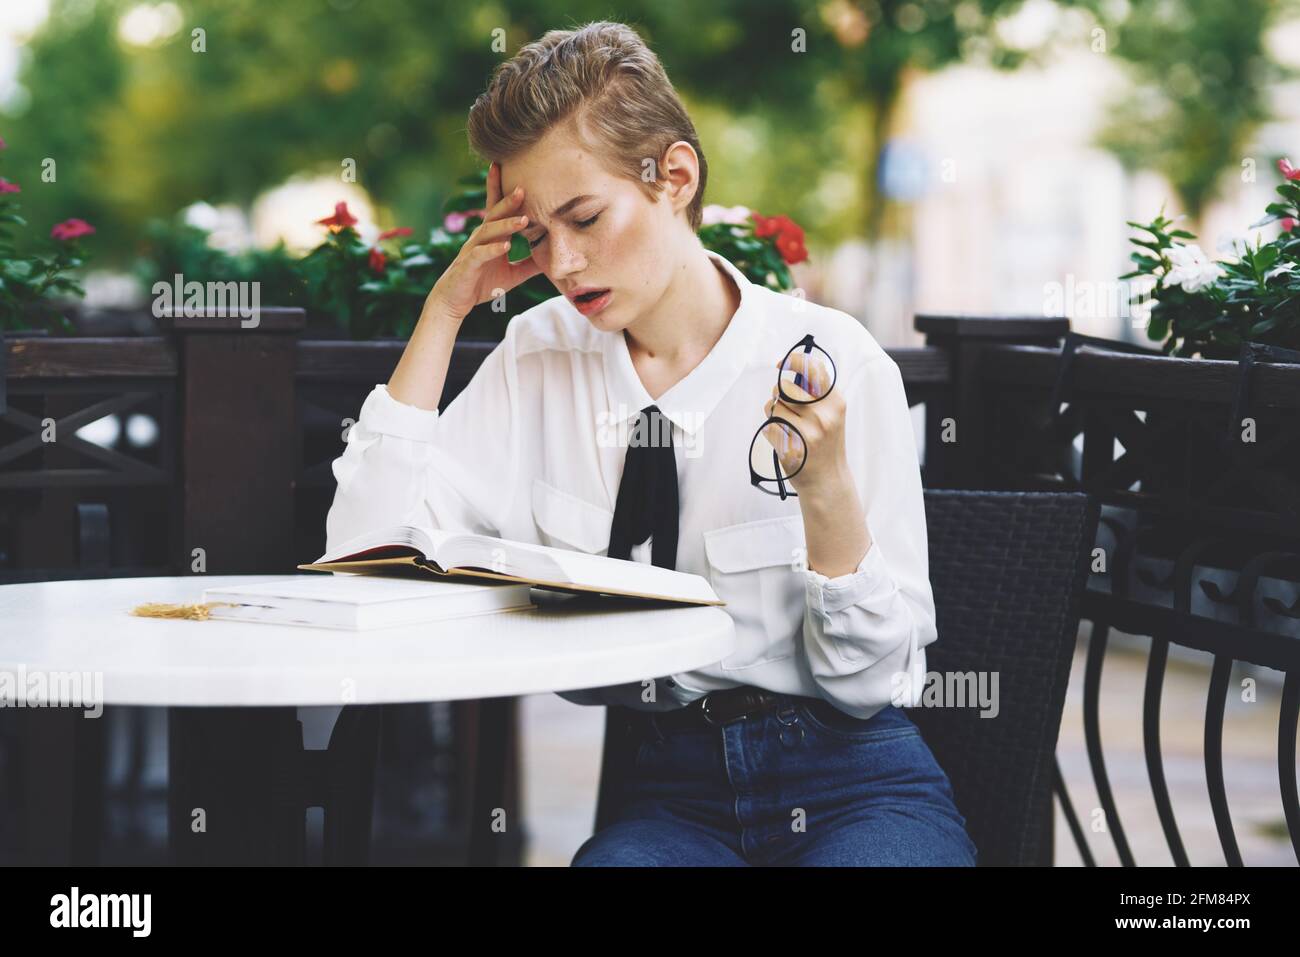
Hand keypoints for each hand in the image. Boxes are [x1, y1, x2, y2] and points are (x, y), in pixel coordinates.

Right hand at [424, 160, 542, 321]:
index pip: (497, 208)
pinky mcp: (468, 265)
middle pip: (495, 214)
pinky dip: (492, 250)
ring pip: (489, 232)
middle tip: (523, 187)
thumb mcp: (512, 274)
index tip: (508, 168)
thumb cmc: (482, 283)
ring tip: (522, 219)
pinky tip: (505, 247)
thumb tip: (554, 258)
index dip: (501, 189)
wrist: (455, 301)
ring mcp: (473, 249)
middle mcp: (481, 237)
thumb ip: (530, 264)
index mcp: (491, 236)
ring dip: (506, 224)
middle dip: (508, 201)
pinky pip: (480, 254)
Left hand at [761, 349, 848, 495]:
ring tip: (787, 424)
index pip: (813, 369)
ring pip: (773, 406)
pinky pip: (768, 425)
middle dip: (778, 393)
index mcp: (835, 402)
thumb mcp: (832, 414)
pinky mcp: (791, 447)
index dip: (794, 361)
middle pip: (784, 388)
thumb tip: (790, 368)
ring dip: (774, 412)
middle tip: (785, 404)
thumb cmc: (826, 443)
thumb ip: (816, 393)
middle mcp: (823, 415)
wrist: (828, 480)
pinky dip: (771, 430)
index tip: (782, 364)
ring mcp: (808, 432)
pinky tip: (784, 438)